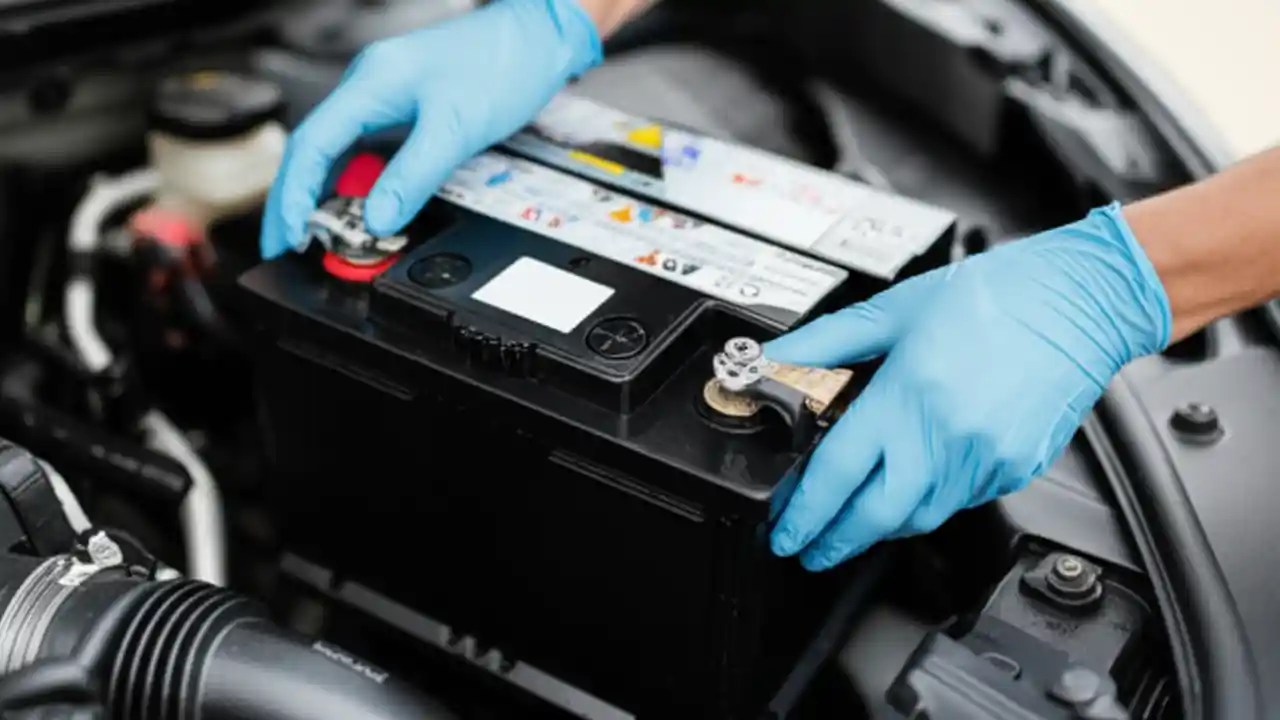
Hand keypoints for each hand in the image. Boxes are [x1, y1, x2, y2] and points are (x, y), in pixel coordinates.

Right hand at [259, 0, 602, 257]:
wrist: (537, 38)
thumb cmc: (502, 65)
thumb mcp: (455, 130)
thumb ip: (412, 177)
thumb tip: (378, 219)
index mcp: (370, 83)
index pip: (311, 145)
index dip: (293, 196)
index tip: (289, 236)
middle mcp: (369, 86)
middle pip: (315, 150)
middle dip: (298, 200)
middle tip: (291, 245)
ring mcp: (384, 95)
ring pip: (339, 151)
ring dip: (328, 194)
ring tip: (322, 235)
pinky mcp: (405, 106)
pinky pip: (366, 148)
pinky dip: (359, 181)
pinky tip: (362, 205)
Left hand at [766, 203, 1171, 570]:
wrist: (1080, 299)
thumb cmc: (995, 296)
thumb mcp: (893, 309)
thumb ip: (825, 343)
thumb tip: (776, 360)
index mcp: (908, 396)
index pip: (838, 474)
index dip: (804, 511)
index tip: (785, 529)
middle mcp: (947, 437)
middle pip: (876, 517)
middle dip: (834, 542)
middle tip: (807, 548)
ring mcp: (985, 459)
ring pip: (919, 518)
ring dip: (878, 527)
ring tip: (850, 523)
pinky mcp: (1014, 468)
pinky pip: (959, 501)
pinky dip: (926, 502)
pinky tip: (909, 486)